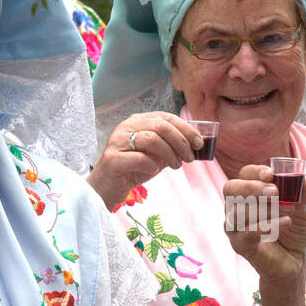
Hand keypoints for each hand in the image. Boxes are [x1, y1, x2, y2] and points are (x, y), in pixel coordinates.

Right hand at [88, 112, 203, 208]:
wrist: (107, 188)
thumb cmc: (133, 169)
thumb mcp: (156, 155)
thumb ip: (172, 147)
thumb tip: (196, 144)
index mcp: (137, 121)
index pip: (165, 117)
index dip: (185, 129)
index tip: (199, 143)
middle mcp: (126, 127)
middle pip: (160, 126)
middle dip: (180, 141)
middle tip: (189, 158)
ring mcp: (117, 141)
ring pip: (151, 139)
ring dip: (169, 154)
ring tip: (175, 166)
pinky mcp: (113, 159)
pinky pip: (139, 158)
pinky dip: (152, 165)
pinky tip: (153, 171)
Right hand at [222, 164, 305, 305]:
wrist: (294, 264)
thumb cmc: (292, 235)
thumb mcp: (302, 211)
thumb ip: (302, 195)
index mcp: (248, 196)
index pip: (243, 175)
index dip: (254, 172)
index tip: (271, 174)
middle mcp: (236, 209)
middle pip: (230, 188)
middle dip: (252, 187)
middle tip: (275, 192)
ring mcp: (235, 228)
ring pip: (237, 211)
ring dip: (264, 208)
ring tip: (288, 210)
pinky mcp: (240, 245)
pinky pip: (246, 232)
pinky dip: (267, 225)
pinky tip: (286, 222)